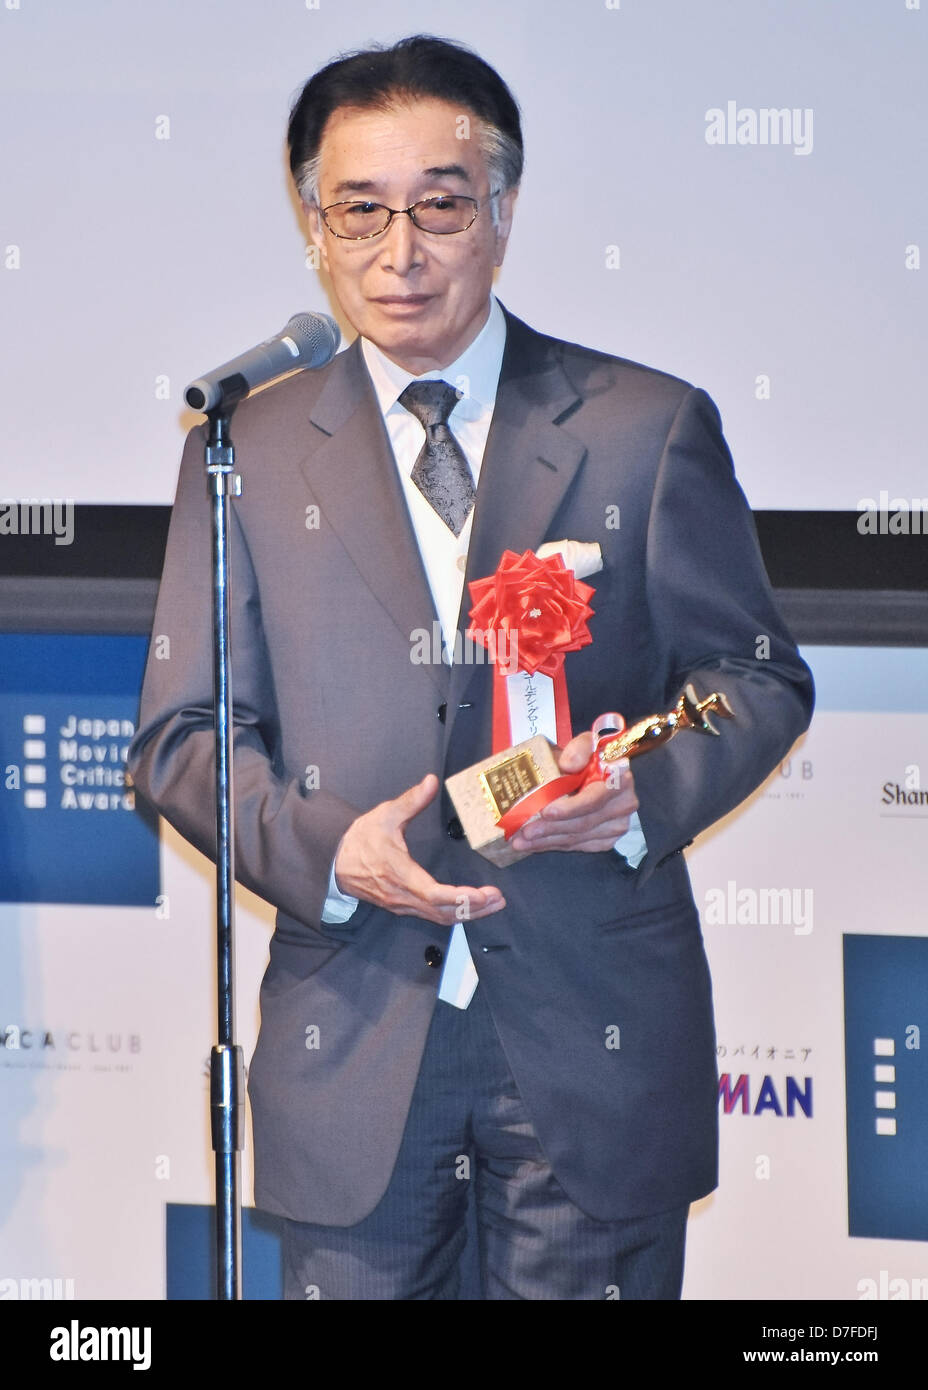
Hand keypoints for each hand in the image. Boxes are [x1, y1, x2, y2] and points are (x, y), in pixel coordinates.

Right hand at [334, 773, 505, 925]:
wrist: (335, 862)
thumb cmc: (361, 839)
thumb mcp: (385, 815)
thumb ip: (411, 800)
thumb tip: (431, 781)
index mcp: (400, 874)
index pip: (434, 894)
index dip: (460, 898)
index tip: (483, 894)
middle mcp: (402, 896)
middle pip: (442, 912)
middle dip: (473, 908)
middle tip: (498, 899)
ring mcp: (402, 905)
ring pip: (438, 918)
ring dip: (467, 914)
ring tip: (492, 904)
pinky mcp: (402, 907)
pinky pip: (431, 916)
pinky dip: (453, 914)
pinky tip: (470, 908)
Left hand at [508, 730, 638, 854]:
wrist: (593, 773)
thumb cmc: (587, 758)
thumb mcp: (585, 744)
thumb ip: (579, 749)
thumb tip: (568, 765)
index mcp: (621, 780)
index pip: (594, 799)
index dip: (571, 808)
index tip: (546, 811)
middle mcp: (623, 805)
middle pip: (583, 823)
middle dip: (551, 828)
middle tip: (525, 831)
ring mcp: (617, 826)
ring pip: (578, 838)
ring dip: (547, 841)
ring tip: (521, 841)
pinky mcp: (607, 839)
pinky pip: (578, 846)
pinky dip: (554, 845)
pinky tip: (535, 844)